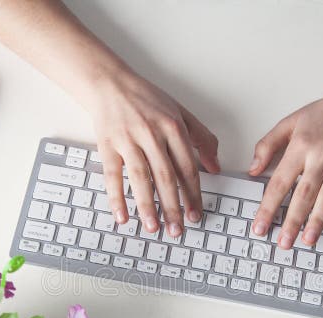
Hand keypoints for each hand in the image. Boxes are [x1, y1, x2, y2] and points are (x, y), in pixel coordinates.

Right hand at [90, 74, 219, 236]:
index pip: (187, 167)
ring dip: (147, 206)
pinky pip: (112, 176)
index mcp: (173, 127)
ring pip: (140, 178)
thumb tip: (215, 167)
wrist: (110, 84)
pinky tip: (122, 216)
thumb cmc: (146, 100)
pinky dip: (116, 198)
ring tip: (153, 227)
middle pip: (166, 177)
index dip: (193, 193)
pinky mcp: (107, 145)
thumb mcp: (180, 113)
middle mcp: (151, 133)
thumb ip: (202, 138)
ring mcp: (128, 140)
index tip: (196, 213)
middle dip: (173, 206)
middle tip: (178, 229)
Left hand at [249, 86, 322, 248]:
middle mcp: (322, 156)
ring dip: (318, 220)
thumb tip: (253, 168)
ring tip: (307, 240)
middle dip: (293, 221)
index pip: (280, 182)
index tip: (260, 226)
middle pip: (304, 194)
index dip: (268, 207)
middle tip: (283, 242)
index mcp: (301, 146)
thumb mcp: (291, 121)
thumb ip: (268, 144)